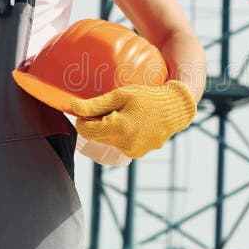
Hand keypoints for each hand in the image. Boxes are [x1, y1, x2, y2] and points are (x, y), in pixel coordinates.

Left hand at [70, 80, 197, 158]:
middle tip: (106, 110)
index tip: (86, 111)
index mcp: (118, 128)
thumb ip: (96, 104)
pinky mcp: (139, 154)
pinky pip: (122, 145)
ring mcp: (133, 151)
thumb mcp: (121, 95)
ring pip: (109, 142)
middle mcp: (124, 144)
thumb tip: (72, 106)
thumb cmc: (148, 97)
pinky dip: (122, 136)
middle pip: (97, 137)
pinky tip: (132, 123)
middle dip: (96, 125)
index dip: (83, 120)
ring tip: (122, 115)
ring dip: (109, 131)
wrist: (176, 109)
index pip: (86, 130)